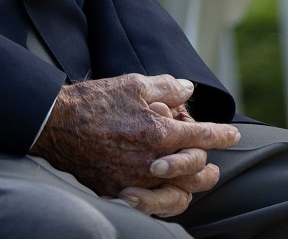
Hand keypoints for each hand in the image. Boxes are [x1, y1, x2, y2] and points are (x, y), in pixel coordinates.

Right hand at [29, 74, 239, 212]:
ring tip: (201, 180)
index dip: (221, 134)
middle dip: (208, 162)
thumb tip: (187, 89)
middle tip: (214, 161)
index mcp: (159, 133)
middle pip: (195, 169)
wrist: (54, 124)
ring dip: (193, 186)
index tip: (232, 134)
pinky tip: (168, 191)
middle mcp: (151, 162)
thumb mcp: (132, 84)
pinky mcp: (117, 192)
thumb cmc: (93, 101)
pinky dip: (164, 198)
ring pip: (178, 194)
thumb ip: (166, 87)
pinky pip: (151, 203)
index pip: (202, 137)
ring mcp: (134, 181)